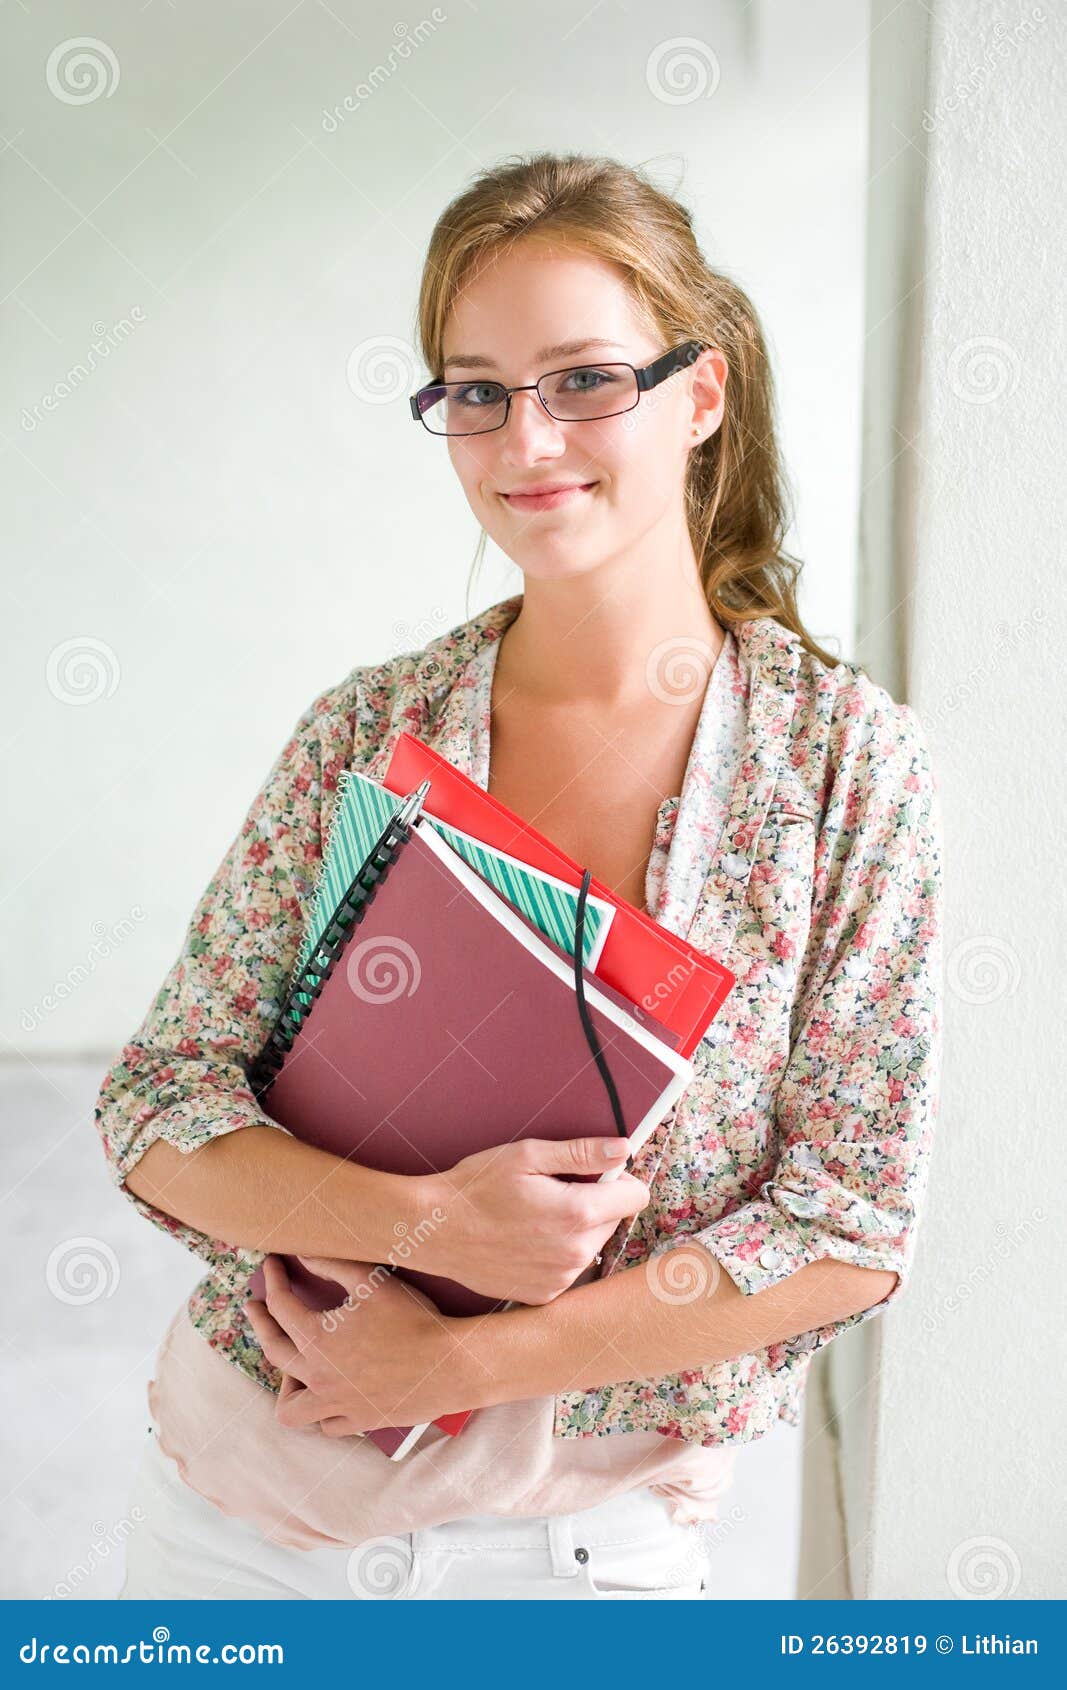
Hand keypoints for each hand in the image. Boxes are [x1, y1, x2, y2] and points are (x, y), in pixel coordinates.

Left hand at [245, 1254, 468, 1436]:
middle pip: (273, 1350)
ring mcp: (337, 1404)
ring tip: (289, 1367)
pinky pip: (325, 1425)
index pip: (280, 1304)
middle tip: (255, 1308)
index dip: (273, 1280)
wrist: (448, 1364)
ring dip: (284, 1385)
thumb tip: (302, 1256)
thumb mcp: (372, 1281)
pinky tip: (326, 1394)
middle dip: (260, 1323)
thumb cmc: (412, 1318)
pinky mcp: (358, 1420)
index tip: (271, 1264)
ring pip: (290, 1408)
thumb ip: (332, 1266)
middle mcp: (318, 1376)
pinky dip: (321, 1410)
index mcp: (316, 1339)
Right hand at [419, 1136, 649, 1304]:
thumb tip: (623, 1148)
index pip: (635, 1196)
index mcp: (578, 1213)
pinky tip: (527, 1241)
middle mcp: (575, 1252)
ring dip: (576, 1231)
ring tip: (535, 1218)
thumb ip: (582, 1152)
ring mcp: (560, 1278)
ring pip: (591, 1246)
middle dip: (593, 1204)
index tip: (594, 1173)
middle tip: (552, 1193)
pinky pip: (569, 1269)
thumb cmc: (477, 1187)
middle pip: (613, 1220)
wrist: (435, 1230)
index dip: (618, 1179)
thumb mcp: (527, 1155)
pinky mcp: (544, 1295)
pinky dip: (557, 1254)